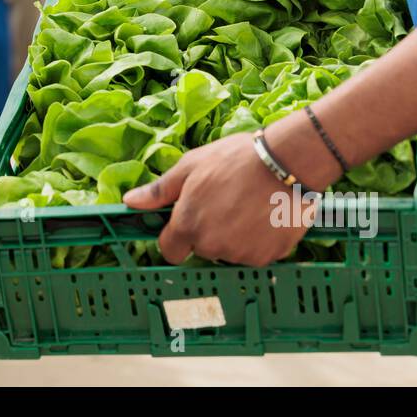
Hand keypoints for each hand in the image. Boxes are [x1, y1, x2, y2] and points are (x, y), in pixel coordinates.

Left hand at [123, 132, 318, 265]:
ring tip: (248, 205)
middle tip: (224, 202)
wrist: (286, 162)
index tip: (188, 221)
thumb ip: (159, 191)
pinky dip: (259, 240)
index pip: (170, 250)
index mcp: (188, 225)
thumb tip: (130, 202)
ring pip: (230, 252)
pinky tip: (264, 214)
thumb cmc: (236, 159)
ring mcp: (241, 254)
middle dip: (208, 231)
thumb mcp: (191, 166)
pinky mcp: (268, 257)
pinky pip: (256, 254)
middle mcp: (212, 246)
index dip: (176, 237)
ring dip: (234, 236)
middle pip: (202, 249)